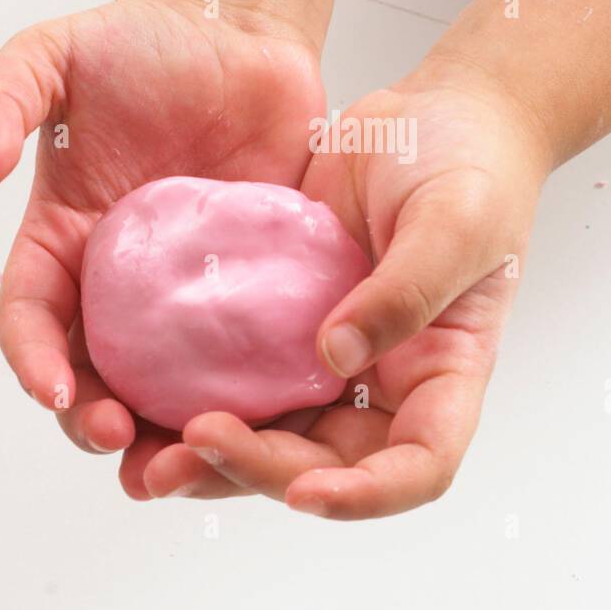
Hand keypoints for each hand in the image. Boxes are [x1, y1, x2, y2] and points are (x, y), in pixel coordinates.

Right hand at [0, 0, 323, 497]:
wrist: (238, 32)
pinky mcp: (259, 288)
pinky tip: (273, 416)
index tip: (54, 391)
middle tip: (124, 445)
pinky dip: (258, 392)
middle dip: (98, 422)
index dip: (33, 361)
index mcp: (66, 243)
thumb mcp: (57, 51)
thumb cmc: (142, 43)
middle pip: (98, 376)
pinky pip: (256, 351)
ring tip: (194, 462)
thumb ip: (3, 95)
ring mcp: (194, 294)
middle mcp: (123, 284)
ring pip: (175, 386)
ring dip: (174, 432)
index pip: (33, 318)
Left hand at [173, 68, 551, 518]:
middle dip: (259, 473)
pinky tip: (141, 389)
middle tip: (190, 449)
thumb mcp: (454, 221)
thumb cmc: (470, 164)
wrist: (433, 113)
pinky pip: (239, 367)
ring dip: (214, 453)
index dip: (365, 496)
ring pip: (273, 430)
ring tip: (147, 456)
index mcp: (441, 370)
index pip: (418, 464)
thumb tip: (338, 357)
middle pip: (326, 462)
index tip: (305, 491)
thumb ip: (406, 290)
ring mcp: (331, 351)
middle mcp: (385, 378)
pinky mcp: (284, 315)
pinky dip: (194, 386)